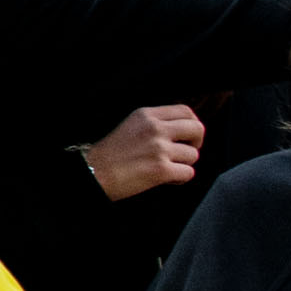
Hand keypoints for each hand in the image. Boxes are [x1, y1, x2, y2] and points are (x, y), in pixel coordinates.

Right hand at [82, 102, 204, 202]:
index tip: (187, 135)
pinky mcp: (161, 169)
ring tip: (168, 168)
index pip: (185, 111)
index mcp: (146, 115)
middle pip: (197, 129)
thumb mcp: (130, 126)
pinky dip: (180, 179)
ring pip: (194, 155)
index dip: (192, 124)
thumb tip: (182, 132)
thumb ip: (155, 124)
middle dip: (196, 143)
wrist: (93, 173)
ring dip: (184, 164)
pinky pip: (189, 173)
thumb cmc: (109, 155)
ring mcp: (159, 149)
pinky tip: (166, 179)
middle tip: (186, 151)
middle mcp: (155, 129)